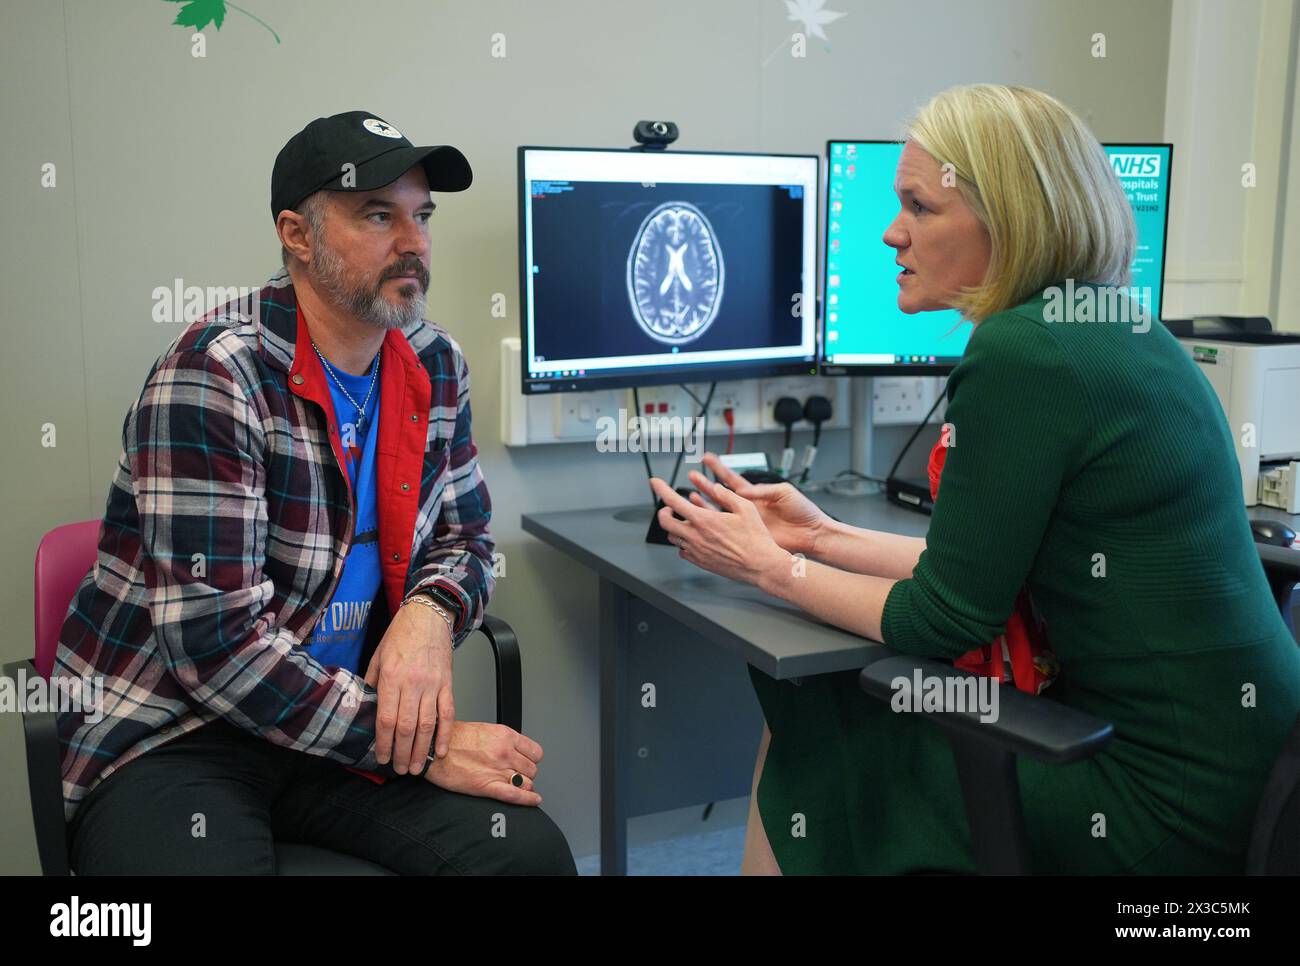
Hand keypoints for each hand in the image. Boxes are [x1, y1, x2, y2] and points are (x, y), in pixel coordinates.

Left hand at [363, 598, 453, 774]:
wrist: (428, 616)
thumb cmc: (400, 635)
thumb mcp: (377, 657)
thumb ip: (372, 683)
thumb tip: (366, 707)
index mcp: (391, 678)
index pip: (385, 719)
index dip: (383, 743)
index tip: (380, 757)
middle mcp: (412, 684)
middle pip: (406, 727)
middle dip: (401, 753)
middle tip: (399, 769)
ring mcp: (432, 685)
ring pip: (427, 725)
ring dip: (421, 750)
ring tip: (416, 767)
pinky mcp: (447, 684)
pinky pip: (448, 713)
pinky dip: (445, 734)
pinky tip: (440, 750)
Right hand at [421, 720, 543, 806]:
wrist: (432, 748)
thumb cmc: (452, 739)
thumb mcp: (483, 729)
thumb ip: (502, 740)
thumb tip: (513, 749)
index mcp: (504, 736)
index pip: (535, 752)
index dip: (532, 759)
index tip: (527, 762)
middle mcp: (505, 752)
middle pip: (532, 768)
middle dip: (526, 773)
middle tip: (516, 774)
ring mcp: (498, 769)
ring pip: (527, 782)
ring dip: (523, 785)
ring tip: (513, 784)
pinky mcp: (487, 786)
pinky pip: (515, 795)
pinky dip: (528, 799)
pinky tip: (534, 800)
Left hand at [649, 473, 789, 587]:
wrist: (760, 565)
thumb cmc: (756, 539)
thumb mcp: (745, 508)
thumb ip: (726, 494)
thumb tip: (715, 487)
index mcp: (704, 520)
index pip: (672, 501)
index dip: (661, 489)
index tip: (656, 483)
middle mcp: (696, 536)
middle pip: (665, 522)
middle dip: (664, 511)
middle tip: (671, 507)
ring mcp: (696, 551)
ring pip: (672, 537)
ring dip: (675, 527)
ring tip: (686, 522)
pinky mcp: (700, 562)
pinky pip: (682, 551)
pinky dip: (684, 543)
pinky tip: (695, 539)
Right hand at [689, 452, 830, 557]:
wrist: (812, 534)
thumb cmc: (802, 512)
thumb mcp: (783, 492)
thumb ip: (762, 490)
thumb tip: (743, 490)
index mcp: (756, 494)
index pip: (733, 479)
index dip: (719, 468)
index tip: (707, 459)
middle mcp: (748, 507)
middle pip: (721, 493)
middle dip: (705, 484)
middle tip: (692, 475)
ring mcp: (746, 522)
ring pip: (720, 512)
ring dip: (705, 504)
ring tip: (690, 497)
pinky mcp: (749, 535)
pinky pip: (728, 530)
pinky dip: (715, 525)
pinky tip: (704, 521)